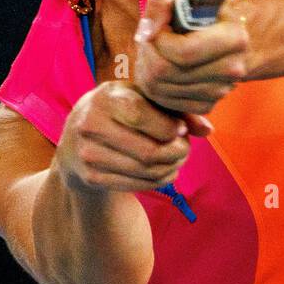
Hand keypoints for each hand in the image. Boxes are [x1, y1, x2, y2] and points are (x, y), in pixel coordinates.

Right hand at [56, 81, 211, 193]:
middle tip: (185, 149)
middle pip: (148, 151)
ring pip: (145, 171)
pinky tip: (166, 171)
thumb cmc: (121, 112)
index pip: (142, 116)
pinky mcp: (92, 177)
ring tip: (178, 160)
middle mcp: (90, 124)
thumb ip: (176, 109)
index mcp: (105, 98)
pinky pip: (137, 184)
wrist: (76, 141)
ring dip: (171, 168)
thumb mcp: (142, 99)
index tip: (180, 130)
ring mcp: (88, 153)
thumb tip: (208, 130)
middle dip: (177, 153)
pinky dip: (159, 181)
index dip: (169, 127)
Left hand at [133, 0, 250, 114]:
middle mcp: (232, 69)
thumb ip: (160, 4)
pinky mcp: (206, 105)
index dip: (160, 40)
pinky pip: (166, 101)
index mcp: (235, 38)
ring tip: (156, 51)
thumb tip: (147, 34)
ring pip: (161, 88)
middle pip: (167, 72)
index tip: (159, 28)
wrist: (221, 34)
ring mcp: (220, 91)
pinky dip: (156, 85)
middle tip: (151, 40)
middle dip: (149, 54)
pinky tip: (162, 67)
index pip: (184, 52)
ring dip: (148, 68)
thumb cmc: (200, 10)